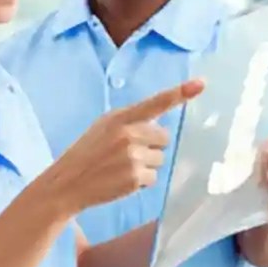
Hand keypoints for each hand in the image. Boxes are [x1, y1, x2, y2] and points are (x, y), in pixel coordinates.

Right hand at [44, 79, 204, 216]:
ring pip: (160, 159)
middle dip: (152, 146)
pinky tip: (121, 180)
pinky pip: (153, 178)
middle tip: (127, 153)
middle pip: (164, 137)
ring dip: (146, 165)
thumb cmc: (87, 153)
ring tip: (121, 168)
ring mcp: (132, 156)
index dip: (180, 92)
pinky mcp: (135, 177)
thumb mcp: (103, 127)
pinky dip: (141, 182)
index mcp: (120, 117)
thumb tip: (159, 127)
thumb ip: (130, 121)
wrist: (66, 183)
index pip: (156, 102)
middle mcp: (128, 133)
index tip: (201, 83)